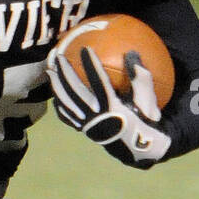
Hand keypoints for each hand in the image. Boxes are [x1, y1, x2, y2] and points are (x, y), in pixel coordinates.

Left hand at [47, 44, 171, 168]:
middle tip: (59, 56)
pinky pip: (67, 117)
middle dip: (65, 73)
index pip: (99, 83)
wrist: (139, 150)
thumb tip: (131, 54)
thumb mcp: (149, 102)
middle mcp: (97, 117)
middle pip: (75, 92)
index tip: (85, 49)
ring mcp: (88, 125)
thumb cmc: (146, 122)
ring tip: (50, 71)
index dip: (91, 65)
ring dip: (57, 86)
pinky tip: (55, 95)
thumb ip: (141, 79)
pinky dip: (59, 105)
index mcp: (113, 109)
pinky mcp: (84, 131)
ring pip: (67, 104)